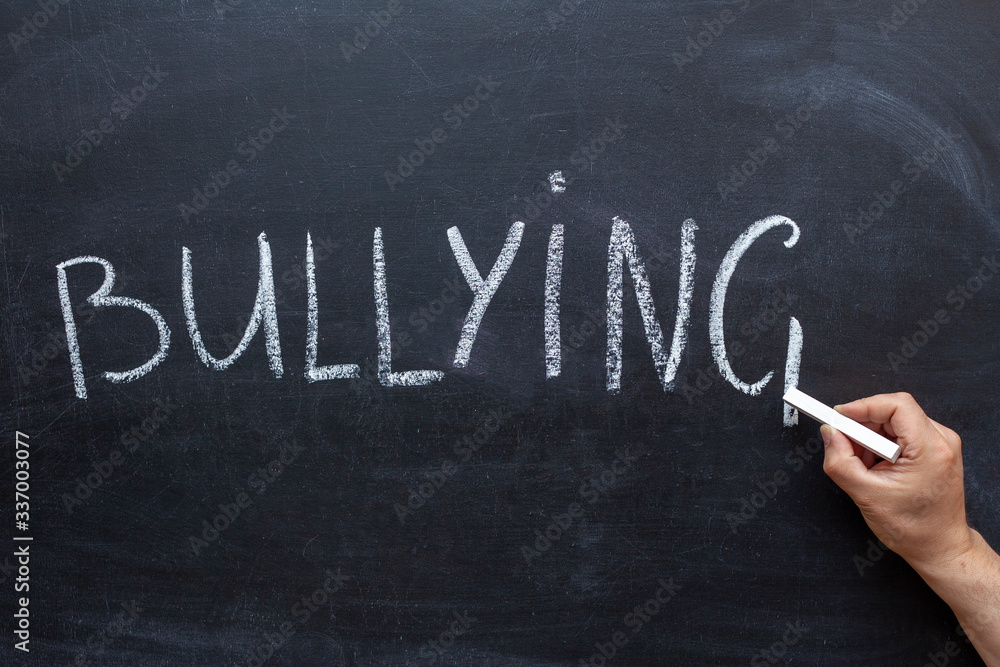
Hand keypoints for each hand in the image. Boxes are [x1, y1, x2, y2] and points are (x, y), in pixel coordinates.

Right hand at [820, 392, 973, 571]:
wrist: (939, 547)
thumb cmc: (913, 528)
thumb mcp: (866, 495)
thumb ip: (840, 460)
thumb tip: (829, 432)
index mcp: (930, 449)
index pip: (896, 405)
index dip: (863, 406)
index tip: (839, 416)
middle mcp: (942, 441)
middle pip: (893, 412)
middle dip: (863, 427)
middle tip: (845, 446)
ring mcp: (941, 445)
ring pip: (895, 422)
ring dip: (871, 438)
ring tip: (865, 466)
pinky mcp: (935, 450)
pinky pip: (902, 433)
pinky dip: (882, 445)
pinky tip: (877, 468)